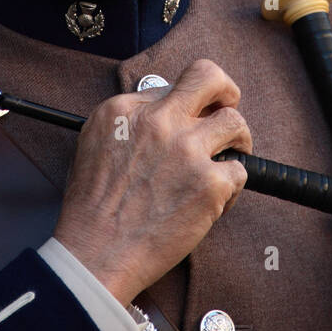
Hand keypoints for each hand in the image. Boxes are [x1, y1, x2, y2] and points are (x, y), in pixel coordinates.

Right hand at [53, 59, 251, 306]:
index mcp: (126, 109)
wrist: (96, 253)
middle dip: (226, 90)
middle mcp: (158, 122)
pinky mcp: (210, 185)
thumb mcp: (95, 143)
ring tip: (227, 157)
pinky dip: (231, 187)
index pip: (173, 85)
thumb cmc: (92, 207)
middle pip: (209, 77)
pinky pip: (239, 171)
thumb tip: (161, 111)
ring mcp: (187, 151)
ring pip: (235, 122)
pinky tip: (214, 200)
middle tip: (226, 108)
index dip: (184, 104)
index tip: (188, 119)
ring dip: (237, 141)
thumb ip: (129, 121)